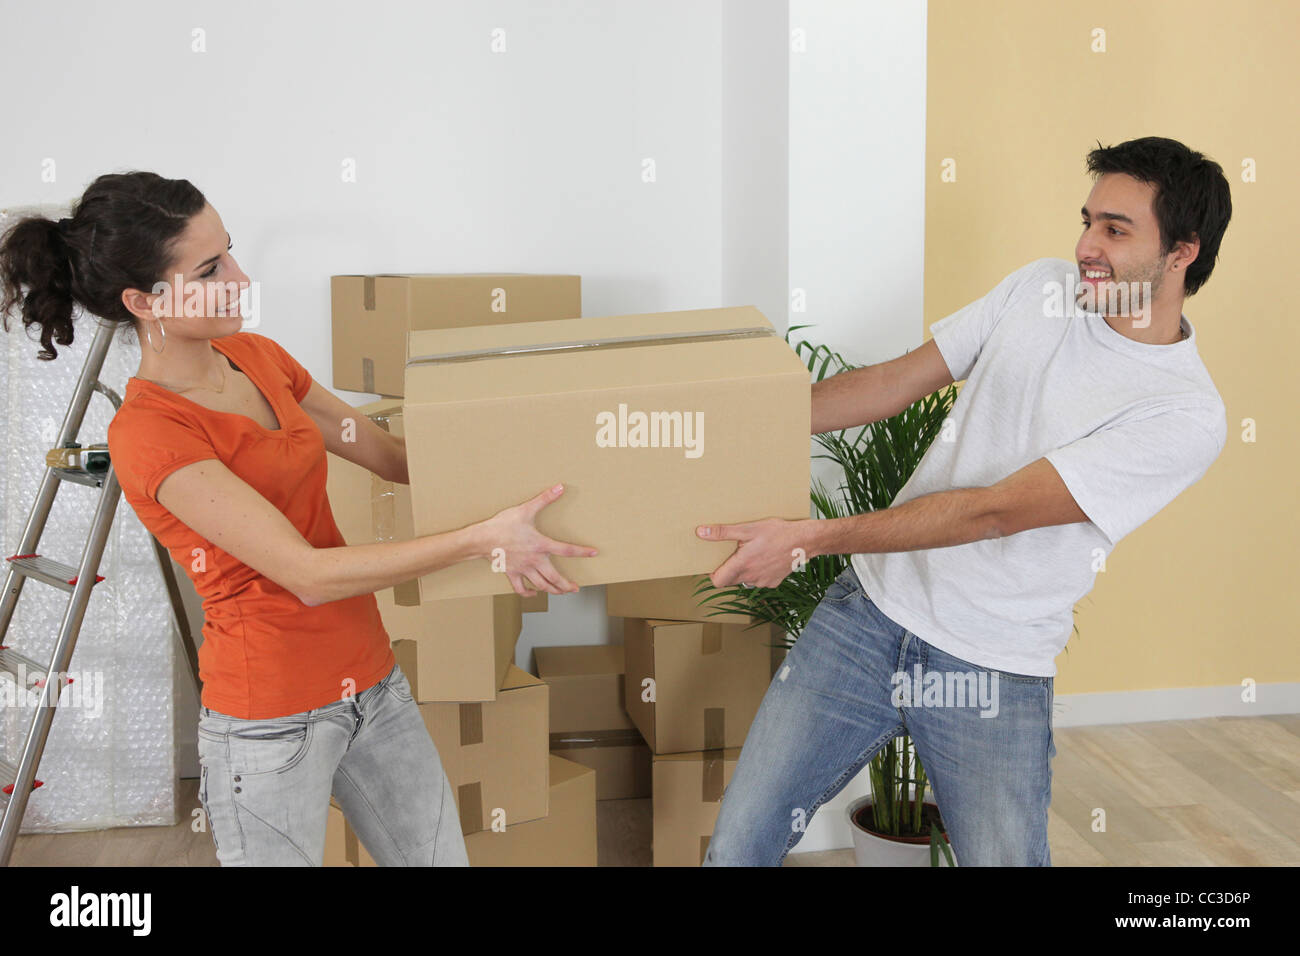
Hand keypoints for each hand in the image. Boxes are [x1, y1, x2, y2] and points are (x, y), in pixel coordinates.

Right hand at [479, 483, 597, 596]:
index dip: (582, 551)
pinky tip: (533, 593)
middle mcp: (534, 560)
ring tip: (561, 592)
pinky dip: (528, 593)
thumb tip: (560, 487)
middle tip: (575, 589)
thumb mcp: (526, 509)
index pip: (566, 549)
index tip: (594, 553)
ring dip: (552, 590)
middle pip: (555, 578)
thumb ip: (544, 499)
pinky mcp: (511, 573)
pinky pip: (520, 588)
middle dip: (566, 585)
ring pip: (541, 585)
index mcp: (540, 545)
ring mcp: (523, 569)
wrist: (482, 538)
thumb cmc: (503, 524)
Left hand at [696, 517, 810, 588]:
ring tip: (752, 553)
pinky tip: (765, 558)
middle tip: (735, 552)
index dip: (713, 574)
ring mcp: (763, 582)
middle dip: (729, 569)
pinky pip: (759, 581)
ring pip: (745, 581)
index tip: (716, 563)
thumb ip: (722, 532)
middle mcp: (751, 577)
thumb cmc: (777, 532)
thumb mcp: (748, 528)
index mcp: (742, 565)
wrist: (804, 541)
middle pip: (731, 580)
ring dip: (745, 570)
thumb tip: (701, 532)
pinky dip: (758, 572)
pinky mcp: (774, 582)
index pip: (717, 582)